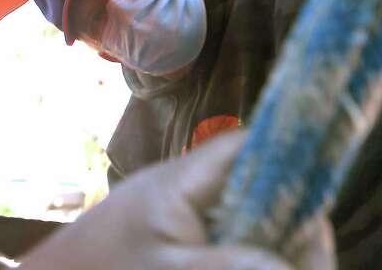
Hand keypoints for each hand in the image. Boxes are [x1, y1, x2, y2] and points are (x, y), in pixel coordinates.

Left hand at [21, 131, 334, 269]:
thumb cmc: (96, 268)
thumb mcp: (168, 269)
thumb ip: (230, 263)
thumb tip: (287, 260)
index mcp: (179, 179)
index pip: (243, 147)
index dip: (284, 162)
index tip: (308, 199)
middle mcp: (178, 185)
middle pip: (250, 182)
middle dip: (279, 211)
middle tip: (294, 248)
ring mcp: (172, 207)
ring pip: (237, 208)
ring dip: (259, 233)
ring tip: (273, 256)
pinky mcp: (165, 230)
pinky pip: (216, 228)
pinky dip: (234, 245)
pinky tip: (243, 259)